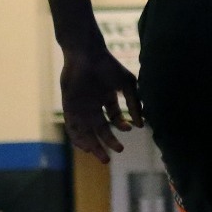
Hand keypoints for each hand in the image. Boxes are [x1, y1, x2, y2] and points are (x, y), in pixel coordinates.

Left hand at [60, 46, 143, 162]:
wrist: (87, 55)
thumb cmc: (108, 66)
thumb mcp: (128, 85)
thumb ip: (135, 104)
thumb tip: (141, 124)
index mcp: (106, 98)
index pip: (114, 117)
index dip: (122, 125)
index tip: (130, 128)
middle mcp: (93, 105)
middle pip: (100, 129)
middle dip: (108, 142)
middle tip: (118, 152)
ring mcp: (80, 107)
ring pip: (86, 131)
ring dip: (93, 145)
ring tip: (102, 156)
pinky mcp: (70, 107)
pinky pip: (72, 126)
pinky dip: (78, 138)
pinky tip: (86, 147)